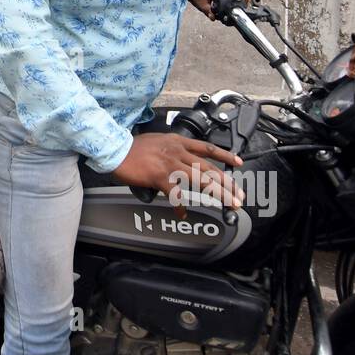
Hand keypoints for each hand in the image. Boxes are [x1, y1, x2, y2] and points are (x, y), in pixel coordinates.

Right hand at [111, 133, 244, 208]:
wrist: (115, 148)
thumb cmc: (132, 147)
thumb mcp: (157, 141)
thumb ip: (170, 149)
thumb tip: (178, 161)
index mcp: (178, 141)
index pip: (208, 148)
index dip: (225, 155)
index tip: (238, 162)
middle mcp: (178, 151)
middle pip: (210, 168)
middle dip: (228, 183)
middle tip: (239, 195)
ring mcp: (170, 164)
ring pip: (201, 180)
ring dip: (219, 194)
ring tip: (229, 204)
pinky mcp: (160, 177)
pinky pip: (176, 195)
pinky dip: (180, 206)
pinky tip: (182, 213)